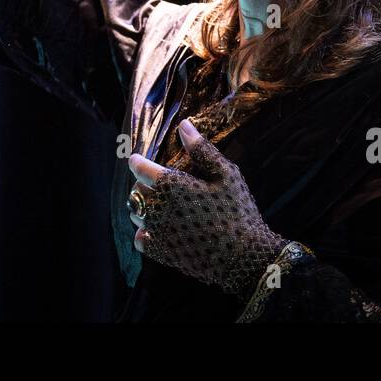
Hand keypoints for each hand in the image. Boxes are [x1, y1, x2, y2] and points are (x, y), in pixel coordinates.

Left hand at [127, 119, 288, 296]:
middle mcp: (158, 207)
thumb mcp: (225, 175)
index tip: (136, 159)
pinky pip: (140, 240)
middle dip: (142, 184)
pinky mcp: (162, 252)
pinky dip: (143, 233)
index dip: (137, 162)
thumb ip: (201, 150)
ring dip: (142, 207)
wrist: (244, 256)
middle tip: (153, 183)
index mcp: (171, 185)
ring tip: (157, 205)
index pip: (140, 168)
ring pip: (136, 215)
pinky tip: (156, 230)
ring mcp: (158, 231)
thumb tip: (184, 124)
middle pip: (136, 191)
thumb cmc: (237, 210)